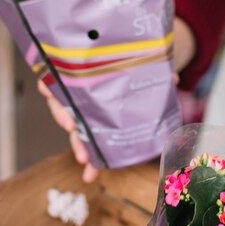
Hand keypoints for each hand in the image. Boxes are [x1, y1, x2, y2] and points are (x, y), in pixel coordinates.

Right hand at [38, 17, 196, 182]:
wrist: (142, 58)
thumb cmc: (132, 52)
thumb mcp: (140, 53)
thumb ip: (151, 65)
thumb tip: (171, 79)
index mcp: (82, 65)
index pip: (57, 72)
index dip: (53, 86)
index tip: (54, 98)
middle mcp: (79, 86)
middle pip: (63, 103)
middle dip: (66, 120)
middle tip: (74, 133)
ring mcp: (87, 106)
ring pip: (75, 126)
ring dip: (78, 144)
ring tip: (86, 161)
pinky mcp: (99, 123)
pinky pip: (91, 142)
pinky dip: (92, 159)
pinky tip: (93, 172)